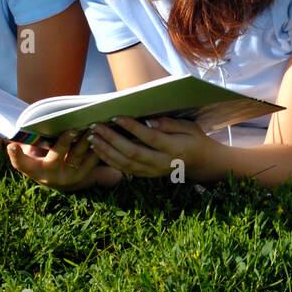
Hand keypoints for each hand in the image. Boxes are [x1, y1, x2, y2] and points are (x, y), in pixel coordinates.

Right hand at [7, 128, 122, 192]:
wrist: (59, 176)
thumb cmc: (41, 156)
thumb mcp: (32, 152)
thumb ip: (30, 140)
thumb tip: (23, 124)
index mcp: (32, 169)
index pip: (20, 163)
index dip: (15, 155)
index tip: (11, 146)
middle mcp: (48, 175)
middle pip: (55, 158)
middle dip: (63, 143)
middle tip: (71, 130)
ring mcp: (66, 177)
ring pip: (76, 158)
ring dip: (84, 142)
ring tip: (90, 127)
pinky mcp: (81, 175)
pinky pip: (90, 162)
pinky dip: (95, 149)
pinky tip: (99, 136)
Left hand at [87, 117, 214, 180]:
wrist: (199, 161)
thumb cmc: (192, 138)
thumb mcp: (188, 126)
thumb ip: (170, 124)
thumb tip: (150, 121)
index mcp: (174, 148)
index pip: (150, 138)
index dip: (132, 128)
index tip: (116, 116)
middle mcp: (162, 163)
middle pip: (133, 153)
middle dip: (112, 139)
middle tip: (96, 126)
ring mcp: (152, 172)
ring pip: (125, 164)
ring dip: (106, 151)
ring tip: (92, 137)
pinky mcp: (145, 175)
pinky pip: (124, 169)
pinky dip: (109, 160)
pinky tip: (98, 149)